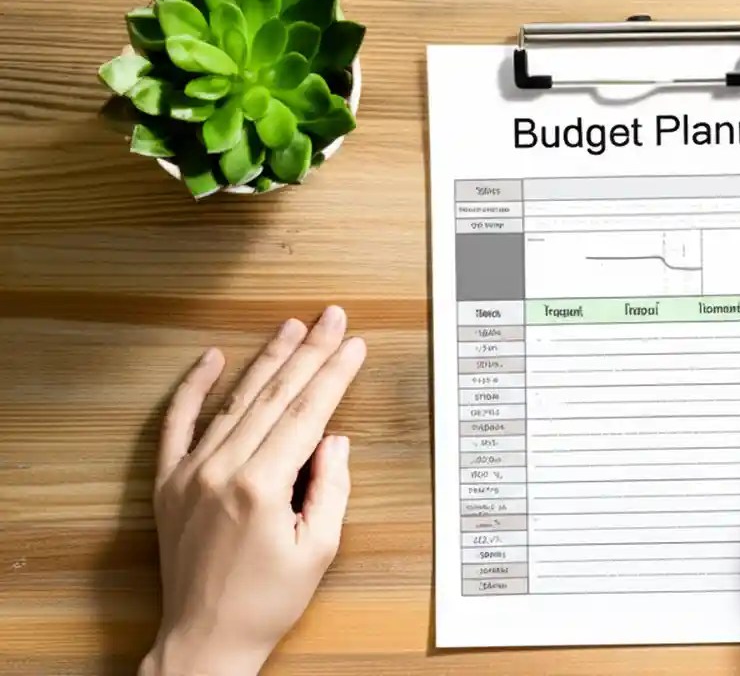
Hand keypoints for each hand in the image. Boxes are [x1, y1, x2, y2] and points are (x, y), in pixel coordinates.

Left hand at [140, 306, 366, 675]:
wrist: (205, 638)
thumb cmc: (265, 602)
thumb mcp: (318, 550)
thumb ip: (330, 488)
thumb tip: (334, 440)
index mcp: (261, 486)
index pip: (307, 413)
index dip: (335, 375)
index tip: (354, 346)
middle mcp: (221, 470)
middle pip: (274, 396)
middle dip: (309, 352)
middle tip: (331, 318)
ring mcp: (190, 473)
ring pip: (235, 401)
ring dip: (266, 360)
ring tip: (292, 327)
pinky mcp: (169, 483)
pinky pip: (178, 424)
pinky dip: (193, 388)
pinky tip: (213, 358)